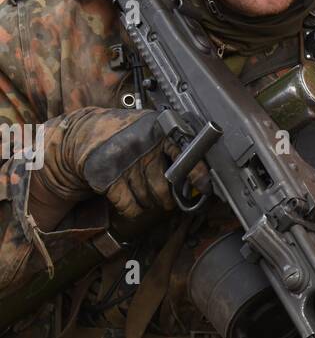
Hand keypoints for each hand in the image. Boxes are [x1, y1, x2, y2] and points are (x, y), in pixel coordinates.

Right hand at [27, 107, 209, 223]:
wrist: (85, 134)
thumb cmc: (125, 134)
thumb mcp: (150, 129)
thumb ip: (172, 146)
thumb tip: (199, 175)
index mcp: (157, 131)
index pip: (184, 152)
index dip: (196, 172)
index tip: (205, 187)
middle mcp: (142, 146)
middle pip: (164, 187)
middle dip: (167, 198)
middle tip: (167, 198)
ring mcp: (124, 163)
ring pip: (148, 199)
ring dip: (148, 201)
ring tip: (143, 191)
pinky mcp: (108, 178)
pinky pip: (130, 206)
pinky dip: (133, 208)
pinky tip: (131, 198)